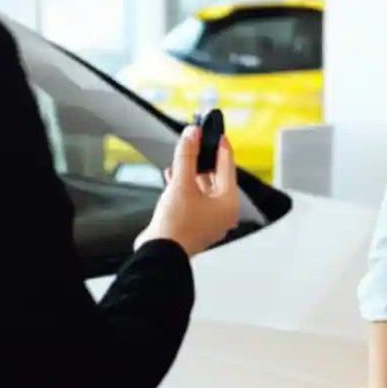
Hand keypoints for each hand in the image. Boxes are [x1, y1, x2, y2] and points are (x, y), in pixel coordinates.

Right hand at [133, 125, 238, 256]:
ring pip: (203, 188)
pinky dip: (185, 186)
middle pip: (216, 177)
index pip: (228, 167)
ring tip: (183, 155)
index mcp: (228, 203)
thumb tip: (192, 134)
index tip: (217, 133)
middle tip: (197, 141)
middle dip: (203, 159)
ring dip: (192, 172)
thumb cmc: (176, 226)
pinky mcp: (193, 223)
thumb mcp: (182, 184)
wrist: (158, 254)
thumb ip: (187, 156)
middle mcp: (222, 212)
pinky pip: (193, 198)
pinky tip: (173, 175)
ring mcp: (208, 220)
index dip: (221, 147)